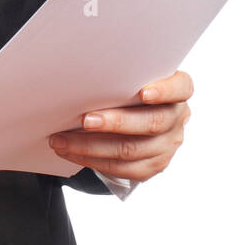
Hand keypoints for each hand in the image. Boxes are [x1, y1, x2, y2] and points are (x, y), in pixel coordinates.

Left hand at [47, 69, 193, 183]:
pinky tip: (70, 151)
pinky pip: (121, 168)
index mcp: (178, 91)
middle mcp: (177, 119)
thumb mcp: (132, 77)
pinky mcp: (152, 166)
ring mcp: (167, 146)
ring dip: (91, 146)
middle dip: (116, 122)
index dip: (165, 91)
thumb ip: (122, 75)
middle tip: (86, 120)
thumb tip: (83, 75)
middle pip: (152, 122)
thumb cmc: (127, 89)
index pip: (181, 88)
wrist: (133, 118)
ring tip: (63, 139)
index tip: (143, 92)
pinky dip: (91, 160)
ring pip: (131, 150)